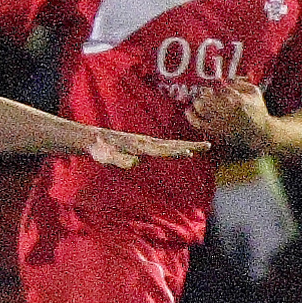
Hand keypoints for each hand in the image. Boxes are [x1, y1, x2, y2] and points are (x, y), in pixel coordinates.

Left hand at [82, 129, 209, 167]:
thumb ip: (119, 160)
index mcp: (138, 146)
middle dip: (190, 145)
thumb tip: (135, 163)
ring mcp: (145, 142)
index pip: (160, 150)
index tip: (190, 153)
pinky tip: (184, 149)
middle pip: (171, 144)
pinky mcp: (144, 144)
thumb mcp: (106, 157)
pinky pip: (165, 146)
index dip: (175, 153)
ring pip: (170, 144)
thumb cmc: (99, 150)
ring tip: (204, 146)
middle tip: (209, 145)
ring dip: (187, 145)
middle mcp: (145, 142)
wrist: (93, 139)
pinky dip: (177, 147)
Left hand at [185, 77, 272, 151]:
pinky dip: (190, 116)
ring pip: (201, 107)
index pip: (220, 87)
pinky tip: (189, 110)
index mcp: (238, 100)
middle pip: (207, 96)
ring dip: (197, 101)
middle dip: (204, 91)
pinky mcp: (215, 131)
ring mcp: (220, 122)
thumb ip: (241, 82)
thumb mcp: (255, 92)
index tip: (213, 83)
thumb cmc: (257, 111)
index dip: (214, 83)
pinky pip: (197, 123)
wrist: (258, 134)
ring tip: (199, 99)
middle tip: (204, 91)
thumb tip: (226, 78)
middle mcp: (227, 111)